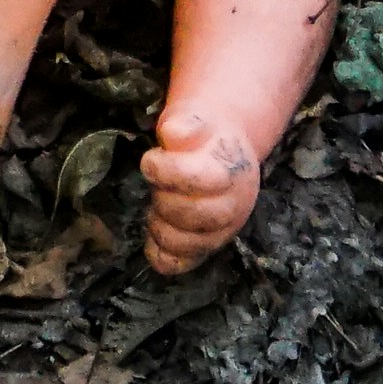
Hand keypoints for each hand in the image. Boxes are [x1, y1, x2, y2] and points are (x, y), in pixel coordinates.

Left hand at [139, 110, 265, 272]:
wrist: (222, 152)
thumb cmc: (203, 135)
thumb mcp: (196, 119)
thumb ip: (185, 125)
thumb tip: (172, 134)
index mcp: (232, 172)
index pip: (201, 180)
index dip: (167, 171)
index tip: (149, 160)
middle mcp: (233, 207)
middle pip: (198, 216)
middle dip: (165, 200)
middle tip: (154, 186)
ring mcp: (220, 232)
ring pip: (190, 245)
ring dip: (161, 227)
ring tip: (154, 208)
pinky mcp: (204, 248)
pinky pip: (180, 264)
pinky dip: (161, 254)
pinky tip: (152, 237)